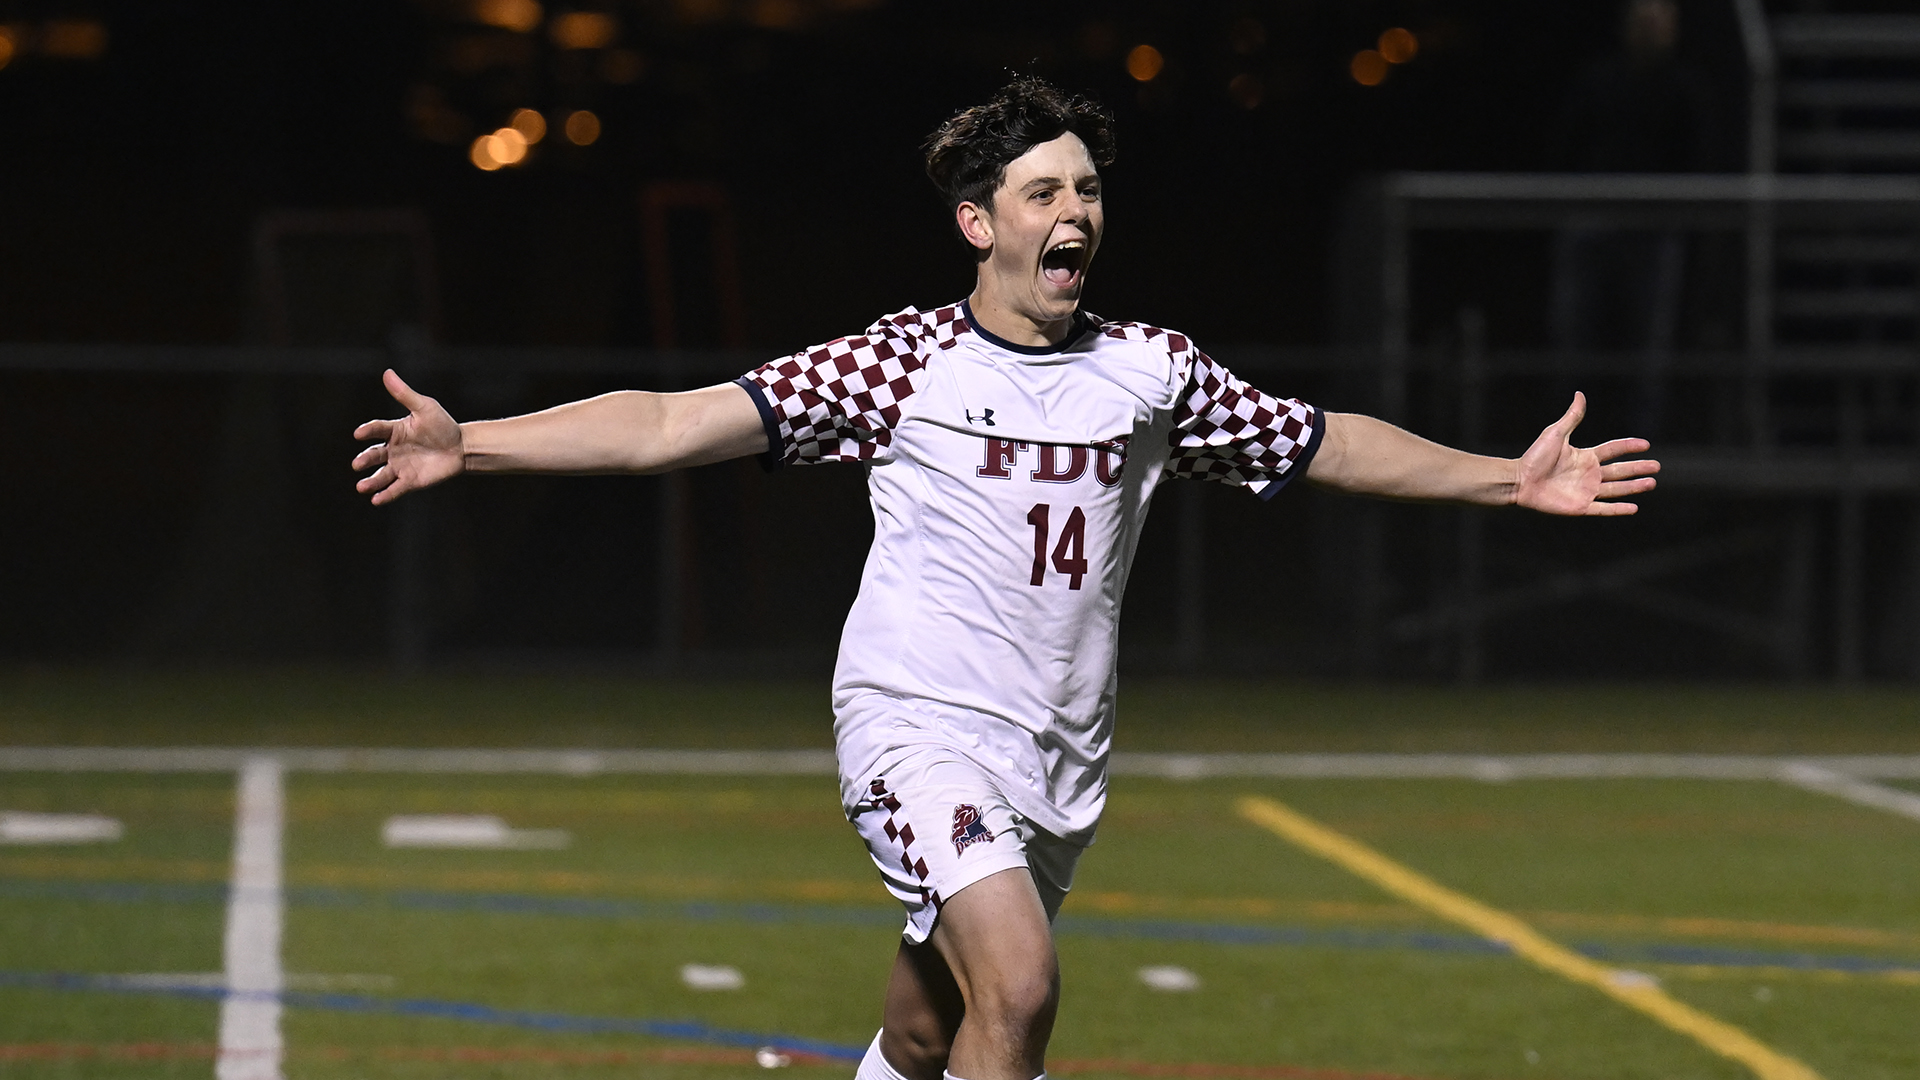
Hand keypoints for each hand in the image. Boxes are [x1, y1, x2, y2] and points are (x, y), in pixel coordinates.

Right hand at [352, 369, 463, 504]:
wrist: (461, 448)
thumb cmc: (442, 425)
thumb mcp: (425, 407)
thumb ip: (405, 394)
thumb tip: (387, 372)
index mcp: (394, 430)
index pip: (377, 429)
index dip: (368, 431)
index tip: (358, 433)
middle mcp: (392, 449)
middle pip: (374, 454)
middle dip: (365, 460)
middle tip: (358, 464)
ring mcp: (400, 466)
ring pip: (381, 475)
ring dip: (371, 482)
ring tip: (362, 486)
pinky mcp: (409, 481)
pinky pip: (395, 489)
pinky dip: (386, 495)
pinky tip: (377, 500)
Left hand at [1513, 392, 1659, 515]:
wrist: (1519, 480)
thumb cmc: (1534, 457)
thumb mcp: (1556, 434)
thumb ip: (1572, 417)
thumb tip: (1579, 394)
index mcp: (1585, 456)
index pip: (1612, 450)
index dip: (1628, 446)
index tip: (1646, 444)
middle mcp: (1588, 474)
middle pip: (1619, 471)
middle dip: (1638, 468)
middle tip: (1657, 467)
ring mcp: (1586, 491)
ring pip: (1616, 489)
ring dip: (1634, 487)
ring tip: (1651, 483)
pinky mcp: (1580, 507)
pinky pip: (1603, 509)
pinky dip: (1618, 509)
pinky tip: (1634, 508)